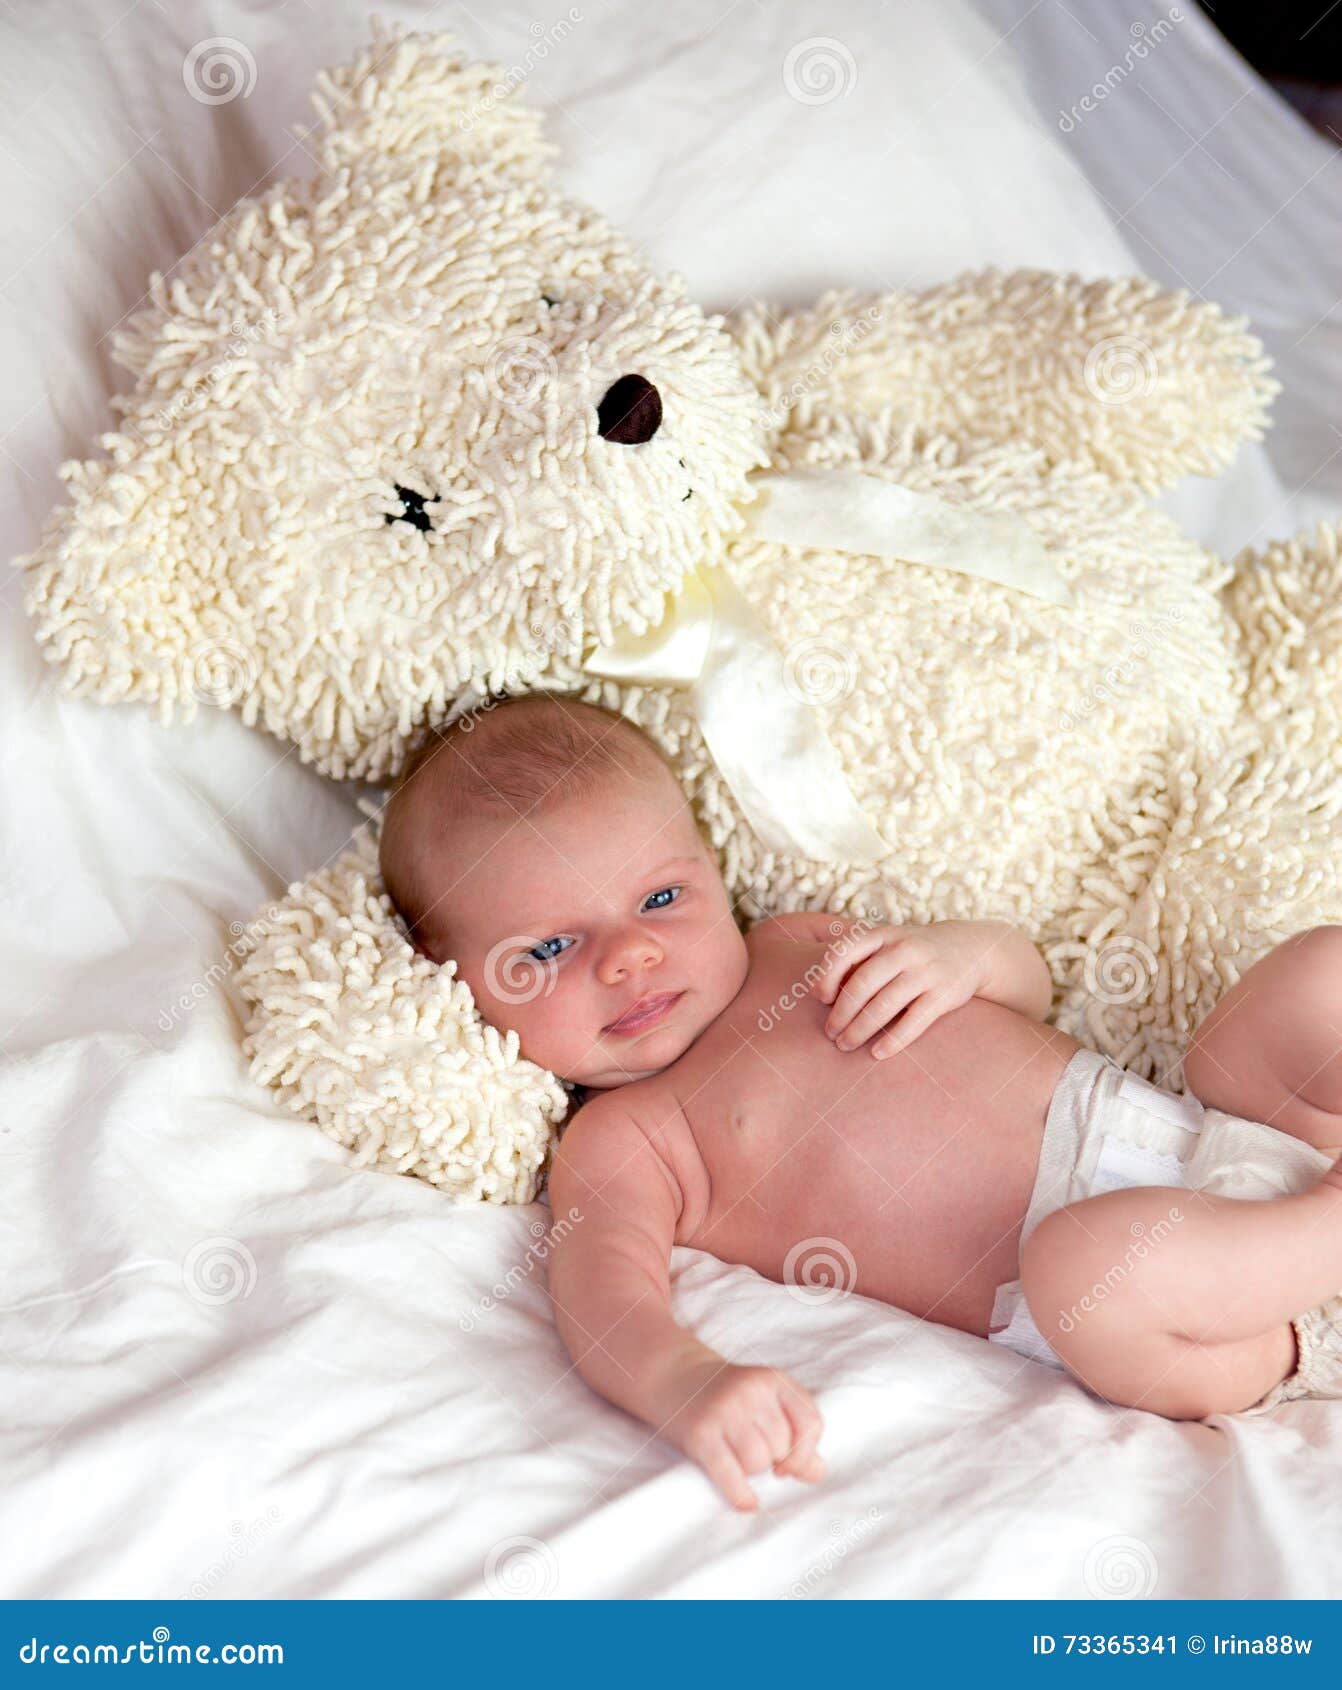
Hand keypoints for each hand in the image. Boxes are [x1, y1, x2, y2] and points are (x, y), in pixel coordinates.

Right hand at [647, 1356, 824, 1510]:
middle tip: (750, 1448)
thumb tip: (817, 1472)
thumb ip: (797, 1432)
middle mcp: (750, 1391)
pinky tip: (747, 1502)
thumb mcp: (766, 1401)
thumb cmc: (729, 1396)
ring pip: (758, 1462)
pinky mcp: (701, 1434)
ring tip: (737, 1456)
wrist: (675, 1376)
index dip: (805, 1452)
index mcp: (773, 1380)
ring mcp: (724, 1411)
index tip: (788, 1463)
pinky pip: (731, 1476)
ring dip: (752, 1471)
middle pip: (782, 1447)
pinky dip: (741, 1495)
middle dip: (772, 1458)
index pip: (810, 1423)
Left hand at [815, 921, 991, 1057]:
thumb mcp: (887, 943)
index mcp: (883, 935)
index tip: (821, 999)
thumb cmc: (912, 953)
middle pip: (863, 983)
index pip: (845, 951)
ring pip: (885, 1004)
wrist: (970, 949)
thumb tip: (818, 992)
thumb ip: (857, 961)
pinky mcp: (944, 994)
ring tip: (846, 1045)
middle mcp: (904, 950)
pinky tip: (878, 1053)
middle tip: (830, 1033)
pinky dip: (893, 1040)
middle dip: (842, 1012)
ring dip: (860, 1029)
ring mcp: (926, 971)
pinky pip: (914, 1021)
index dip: (827, 976)